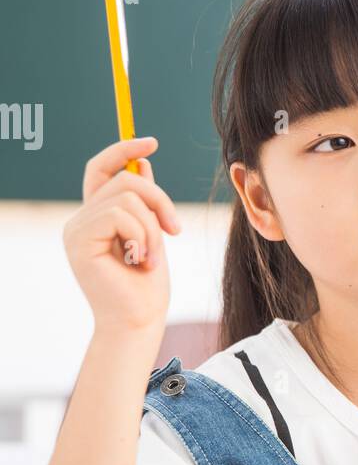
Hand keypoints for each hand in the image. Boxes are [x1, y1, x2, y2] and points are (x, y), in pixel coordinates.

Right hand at [63, 136, 181, 335]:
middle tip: (174, 231)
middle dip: (160, 200)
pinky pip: (121, 214)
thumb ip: (144, 203)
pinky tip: (140, 260)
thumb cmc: (146, 287)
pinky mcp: (79, 241)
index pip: (101, 169)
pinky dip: (143, 235)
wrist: (138, 322)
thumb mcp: (152, 234)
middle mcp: (80, 220)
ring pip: (127, 196)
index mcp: (96, 217)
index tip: (151, 142)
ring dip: (153, 226)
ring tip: (152, 256)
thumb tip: (142, 163)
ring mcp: (76, 230)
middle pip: (125, 180)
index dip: (123, 150)